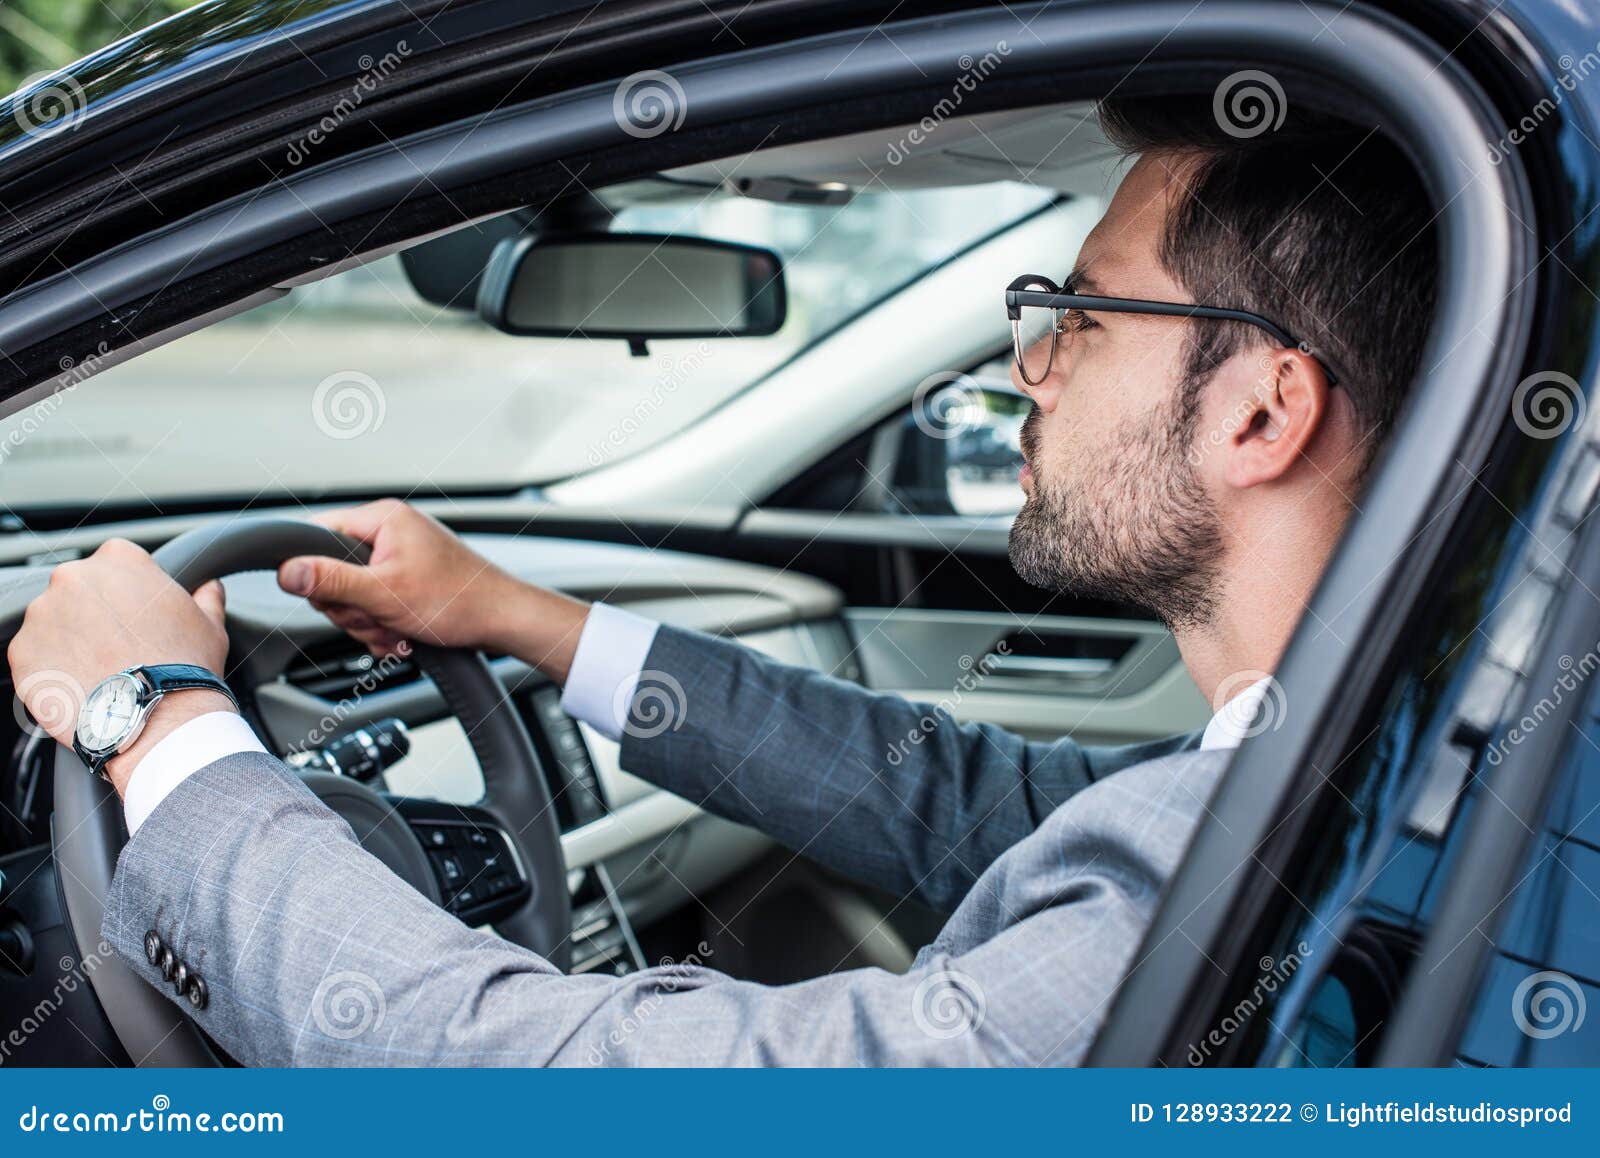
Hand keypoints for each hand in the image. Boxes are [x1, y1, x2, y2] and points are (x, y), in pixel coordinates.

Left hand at [7, 538, 233, 794]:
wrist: (158, 720)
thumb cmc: (186, 667)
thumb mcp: (210, 624)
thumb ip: (205, 597)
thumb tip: (209, 588)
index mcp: (119, 559)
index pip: (116, 564)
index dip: (128, 593)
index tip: (137, 617)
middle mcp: (73, 578)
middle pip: (78, 590)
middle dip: (93, 615)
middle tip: (119, 647)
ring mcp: (42, 616)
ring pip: (52, 624)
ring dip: (70, 642)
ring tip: (101, 673)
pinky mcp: (23, 654)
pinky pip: (35, 658)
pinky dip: (53, 672)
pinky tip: (84, 688)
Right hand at [277, 499, 590, 678]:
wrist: (504, 621)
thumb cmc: (458, 600)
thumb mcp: (385, 594)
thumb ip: (332, 582)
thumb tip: (287, 571)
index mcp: (383, 519)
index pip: (316, 535)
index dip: (316, 572)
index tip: (336, 596)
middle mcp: (390, 532)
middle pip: (331, 573)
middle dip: (352, 608)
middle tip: (380, 617)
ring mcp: (399, 558)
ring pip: (352, 597)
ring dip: (370, 623)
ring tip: (399, 630)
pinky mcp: (406, 581)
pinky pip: (374, 607)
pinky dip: (384, 628)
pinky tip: (403, 636)